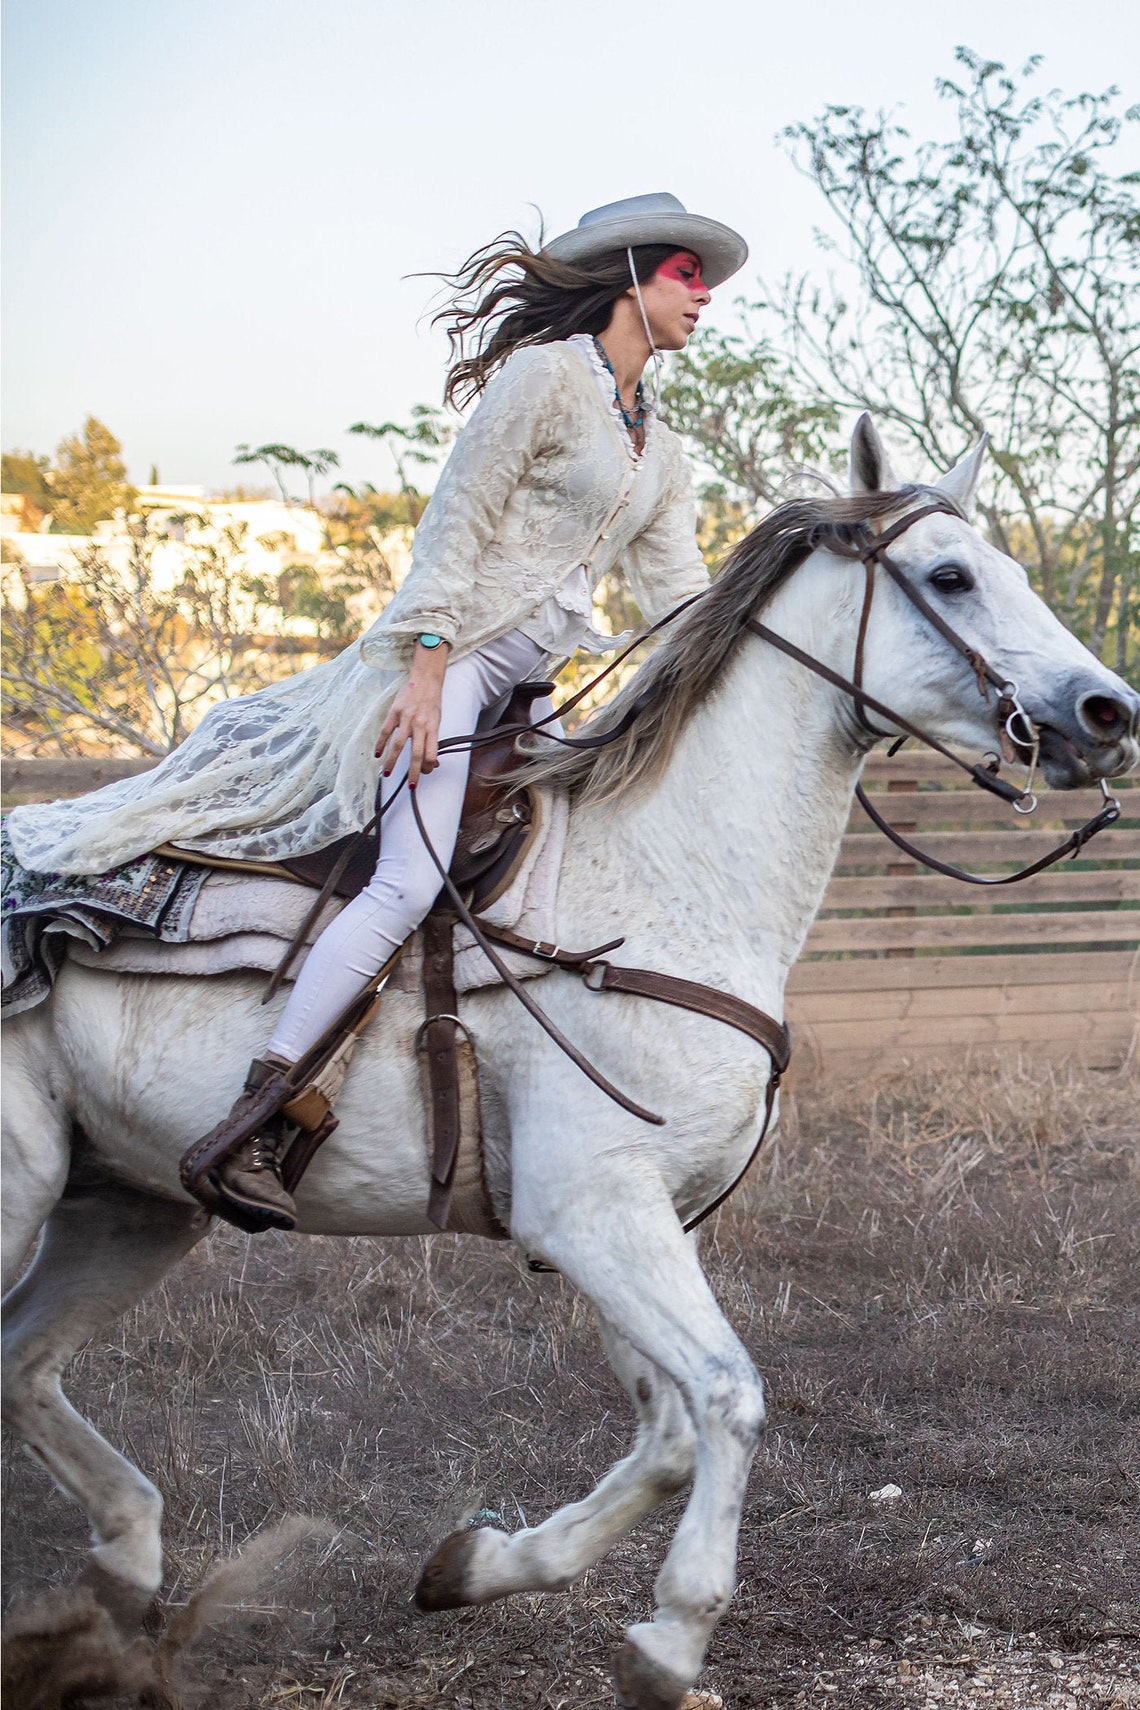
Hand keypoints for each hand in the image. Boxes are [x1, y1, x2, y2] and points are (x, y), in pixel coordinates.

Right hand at [375, 640, 449, 784]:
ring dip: (392, 762)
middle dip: (413, 772)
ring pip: (398, 745)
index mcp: (433, 728)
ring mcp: (406, 718)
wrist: (426, 679)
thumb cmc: (432, 702)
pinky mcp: (395, 712)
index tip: (423, 773)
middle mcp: (420, 725)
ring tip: (387, 774)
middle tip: (410, 786)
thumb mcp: (437, 720)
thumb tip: (433, 761)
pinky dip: (381, 744)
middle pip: (416, 753)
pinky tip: (377, 754)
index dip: (428, 767)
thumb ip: (433, 740)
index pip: (431, 753)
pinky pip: (386, 731)